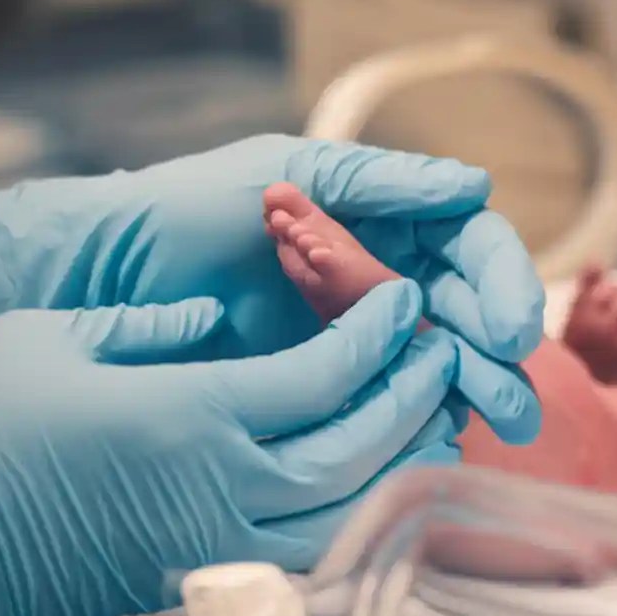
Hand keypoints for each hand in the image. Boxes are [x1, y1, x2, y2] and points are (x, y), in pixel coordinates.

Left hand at [0, 135, 544, 442]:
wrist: (105, 270)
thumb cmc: (186, 208)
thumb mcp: (287, 177)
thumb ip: (380, 184)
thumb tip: (476, 185)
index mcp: (378, 217)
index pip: (465, 247)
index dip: (500, 282)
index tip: (511, 324)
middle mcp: (376, 274)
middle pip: (463, 312)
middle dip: (495, 353)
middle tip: (510, 398)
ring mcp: (350, 332)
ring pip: (435, 361)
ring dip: (472, 391)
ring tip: (497, 427)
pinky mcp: (320, 380)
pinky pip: (383, 397)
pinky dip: (417, 416)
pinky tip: (437, 438)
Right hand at [0, 280, 460, 615]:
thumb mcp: (57, 340)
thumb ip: (155, 323)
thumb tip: (212, 317)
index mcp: (189, 414)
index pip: (328, 377)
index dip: (378, 336)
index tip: (404, 301)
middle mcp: (217, 486)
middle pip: (360, 450)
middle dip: (411, 396)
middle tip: (435, 352)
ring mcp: (207, 541)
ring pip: (344, 512)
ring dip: (394, 459)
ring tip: (416, 413)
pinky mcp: (186, 575)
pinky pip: (300, 547)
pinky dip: (345, 509)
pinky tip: (352, 475)